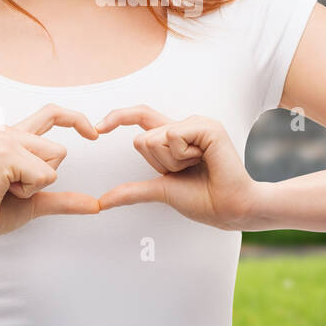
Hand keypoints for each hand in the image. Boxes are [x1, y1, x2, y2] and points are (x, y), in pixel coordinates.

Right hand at [0, 104, 101, 243]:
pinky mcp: (4, 154)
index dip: (76, 119)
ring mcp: (6, 140)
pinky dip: (30, 190)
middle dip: (47, 176)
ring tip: (7, 188)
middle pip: (60, 150)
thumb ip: (64, 200)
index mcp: (14, 137)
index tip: (95, 134)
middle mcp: (9, 132)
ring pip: (53, 161)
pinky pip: (43, 174)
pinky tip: (4, 191)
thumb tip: (96, 205)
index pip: (51, 113)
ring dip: (37, 184)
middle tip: (14, 187)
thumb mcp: (36, 201)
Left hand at [94, 106, 257, 230]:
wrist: (229, 208)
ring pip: (156, 138)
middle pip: (143, 138)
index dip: (117, 118)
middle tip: (185, 172)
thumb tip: (102, 201)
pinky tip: (204, 160)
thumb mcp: (160, 190)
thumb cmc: (203, 199)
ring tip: (197, 167)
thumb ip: (132, 191)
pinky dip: (182, 155)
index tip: (96, 129)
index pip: (139, 117)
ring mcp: (196, 124)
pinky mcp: (207, 127)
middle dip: (158, 164)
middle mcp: (183, 126)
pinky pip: (173, 136)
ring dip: (172, 162)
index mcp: (173, 137)